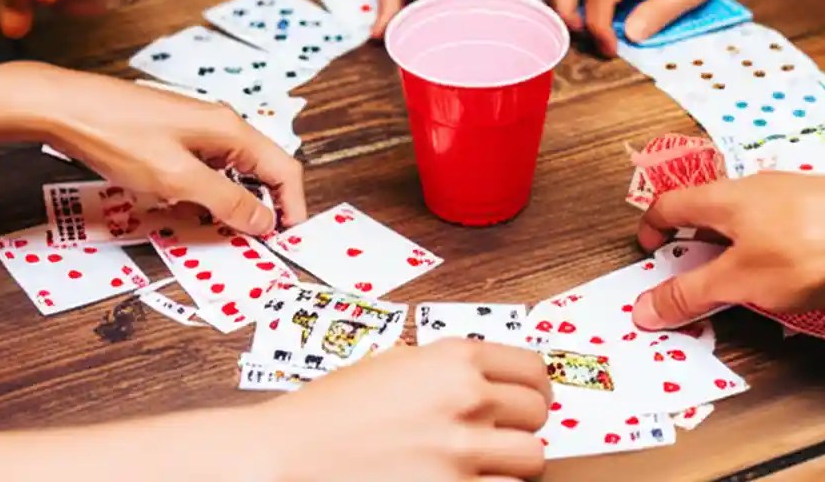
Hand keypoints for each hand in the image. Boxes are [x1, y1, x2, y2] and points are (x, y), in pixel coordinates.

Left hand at [0, 62, 304, 233]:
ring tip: (209, 225)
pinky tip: (176, 203)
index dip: (292, 205)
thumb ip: (226, 201)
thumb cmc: (118, 136)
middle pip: (260, 171)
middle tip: (250, 239)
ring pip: (230, 173)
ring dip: (226, 202)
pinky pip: (203, 169)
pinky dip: (200, 192)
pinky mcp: (173, 136)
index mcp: (231, 131)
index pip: (283, 169)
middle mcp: (220, 127)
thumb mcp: (177, 179)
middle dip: (260, 206)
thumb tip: (264, 220)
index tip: (287, 237)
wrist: (64, 107)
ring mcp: (196, 130)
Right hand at [255, 340, 550, 480]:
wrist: (286, 455)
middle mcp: (465, 400)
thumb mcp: (392, 365)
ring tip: (479, 466)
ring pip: (532, 459)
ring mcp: (461, 452)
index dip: (535, 389)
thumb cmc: (330, 412)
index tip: (528, 401)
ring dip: (510, 466)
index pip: (535, 370)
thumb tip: (491, 381)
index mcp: (453, 358)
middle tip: (497, 438)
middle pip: (538, 416)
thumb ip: (445, 368)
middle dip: (521, 427)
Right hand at [629, 173, 824, 329]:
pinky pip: (781, 223)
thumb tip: (644, 308)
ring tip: (741, 279)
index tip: (648, 250)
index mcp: (724, 198)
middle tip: (692, 276)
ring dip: (733, 245)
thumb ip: (690, 294)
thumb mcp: (739, 281)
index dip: (652, 227)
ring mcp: (794, 192)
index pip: (671, 203)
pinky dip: (768, 245)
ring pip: (748, 216)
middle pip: (710, 210)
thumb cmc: (808, 252)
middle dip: (695, 242)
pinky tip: (790, 271)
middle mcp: (756, 186)